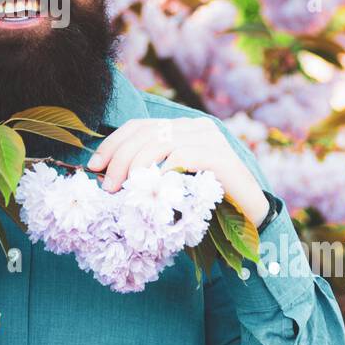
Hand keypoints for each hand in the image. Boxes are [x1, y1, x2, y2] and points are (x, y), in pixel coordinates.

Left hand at [85, 118, 269, 225]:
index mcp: (181, 128)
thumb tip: (106, 177)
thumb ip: (148, 172)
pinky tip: (153, 188)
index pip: (139, 126)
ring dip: (136, 167)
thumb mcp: (170, 182)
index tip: (94, 166)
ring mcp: (210, 139)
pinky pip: (184, 157)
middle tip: (106, 186)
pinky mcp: (221, 156)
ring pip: (161, 143)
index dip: (113, 143)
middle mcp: (195, 126)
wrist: (250, 217)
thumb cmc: (204, 202)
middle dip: (119, 159)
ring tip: (124, 191)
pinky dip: (163, 171)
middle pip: (146, 133)